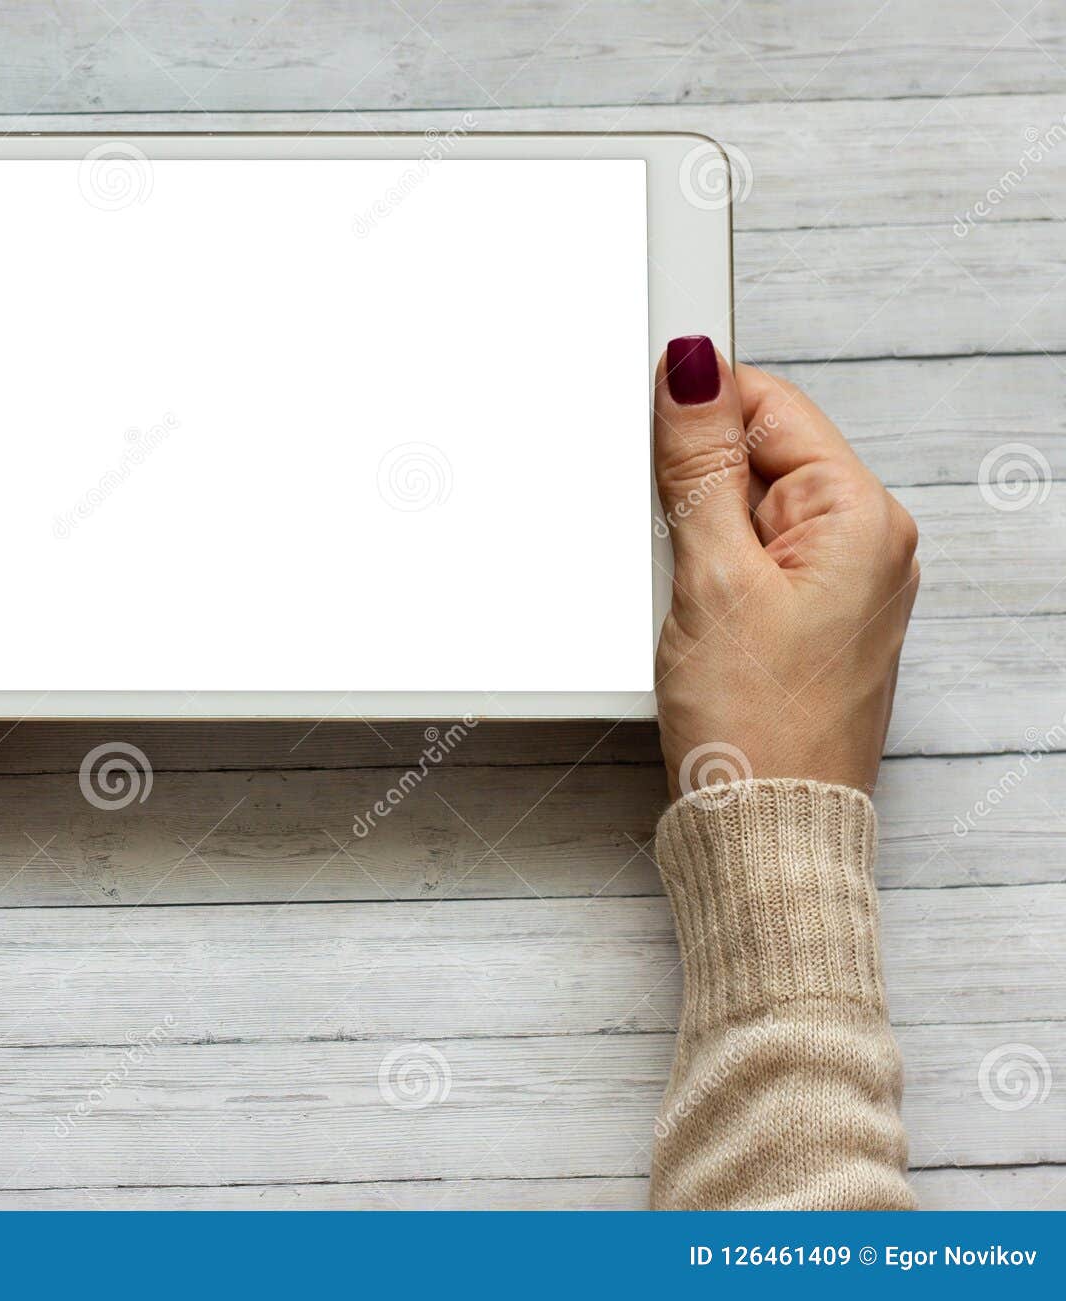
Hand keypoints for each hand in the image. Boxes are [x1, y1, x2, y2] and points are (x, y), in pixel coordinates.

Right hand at [653, 336, 919, 797]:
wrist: (763, 827)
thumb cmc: (757, 725)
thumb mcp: (713, 577)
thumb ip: (700, 466)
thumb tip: (694, 369)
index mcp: (861, 517)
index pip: (771, 407)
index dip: (699, 408)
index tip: (643, 416)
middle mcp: (863, 545)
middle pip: (756, 458)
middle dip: (692, 486)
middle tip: (671, 550)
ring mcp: (833, 586)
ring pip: (741, 512)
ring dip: (692, 535)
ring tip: (683, 597)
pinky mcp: (800, 620)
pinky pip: (744, 561)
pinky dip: (703, 573)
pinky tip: (687, 614)